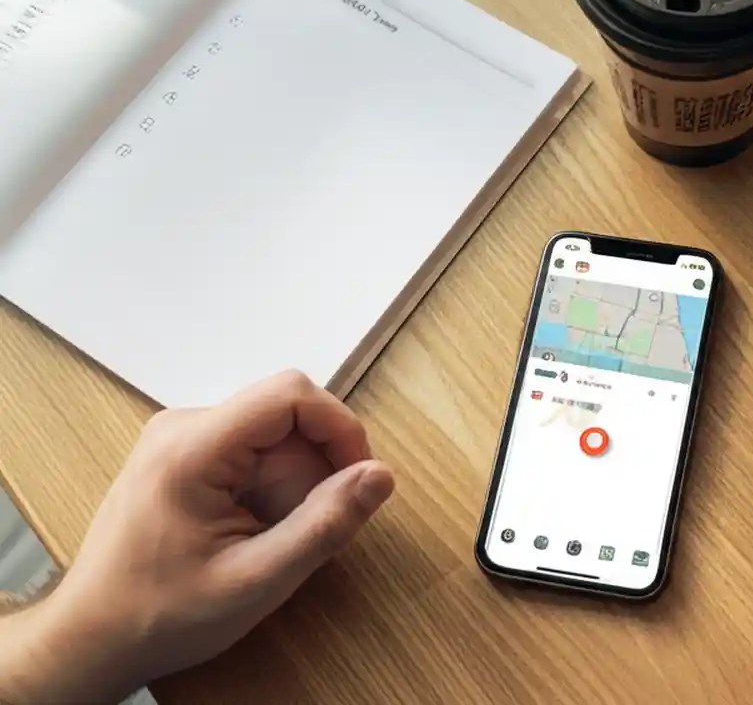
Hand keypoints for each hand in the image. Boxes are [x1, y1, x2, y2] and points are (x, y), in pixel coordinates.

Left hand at [0, 371, 394, 703]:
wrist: (91, 639)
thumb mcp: (256, 581)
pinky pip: (251, 453)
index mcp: (192, 448)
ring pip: (273, 438)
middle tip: (313, 531)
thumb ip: (322, 525)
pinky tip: (255, 533)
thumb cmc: (162, 616)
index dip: (340, 427)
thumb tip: (381, 476)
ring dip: (294, 484)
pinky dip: (271, 489)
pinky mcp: (183, 456)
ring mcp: (179, 439)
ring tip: (274, 540)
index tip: (360, 480)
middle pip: (286, 418)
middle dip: (317, 469)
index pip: (290, 394)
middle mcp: (183, 427)